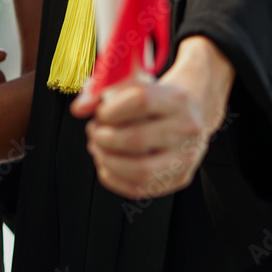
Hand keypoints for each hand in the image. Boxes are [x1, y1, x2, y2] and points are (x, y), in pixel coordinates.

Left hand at [70, 36, 234, 199]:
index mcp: (177, 99)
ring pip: (139, 170)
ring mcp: (186, 158)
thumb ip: (99, 91)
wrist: (193, 111)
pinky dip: (112, 177)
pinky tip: (106, 162)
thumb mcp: (131, 82)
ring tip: (98, 146)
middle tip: (94, 130)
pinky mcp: (179, 179)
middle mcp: (187, 130)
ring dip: (106, 160)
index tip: (101, 111)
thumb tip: (78, 110)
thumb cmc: (155, 97)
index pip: (140, 100)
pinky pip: (139, 189)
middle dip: (103, 137)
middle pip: (136, 139)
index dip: (110, 108)